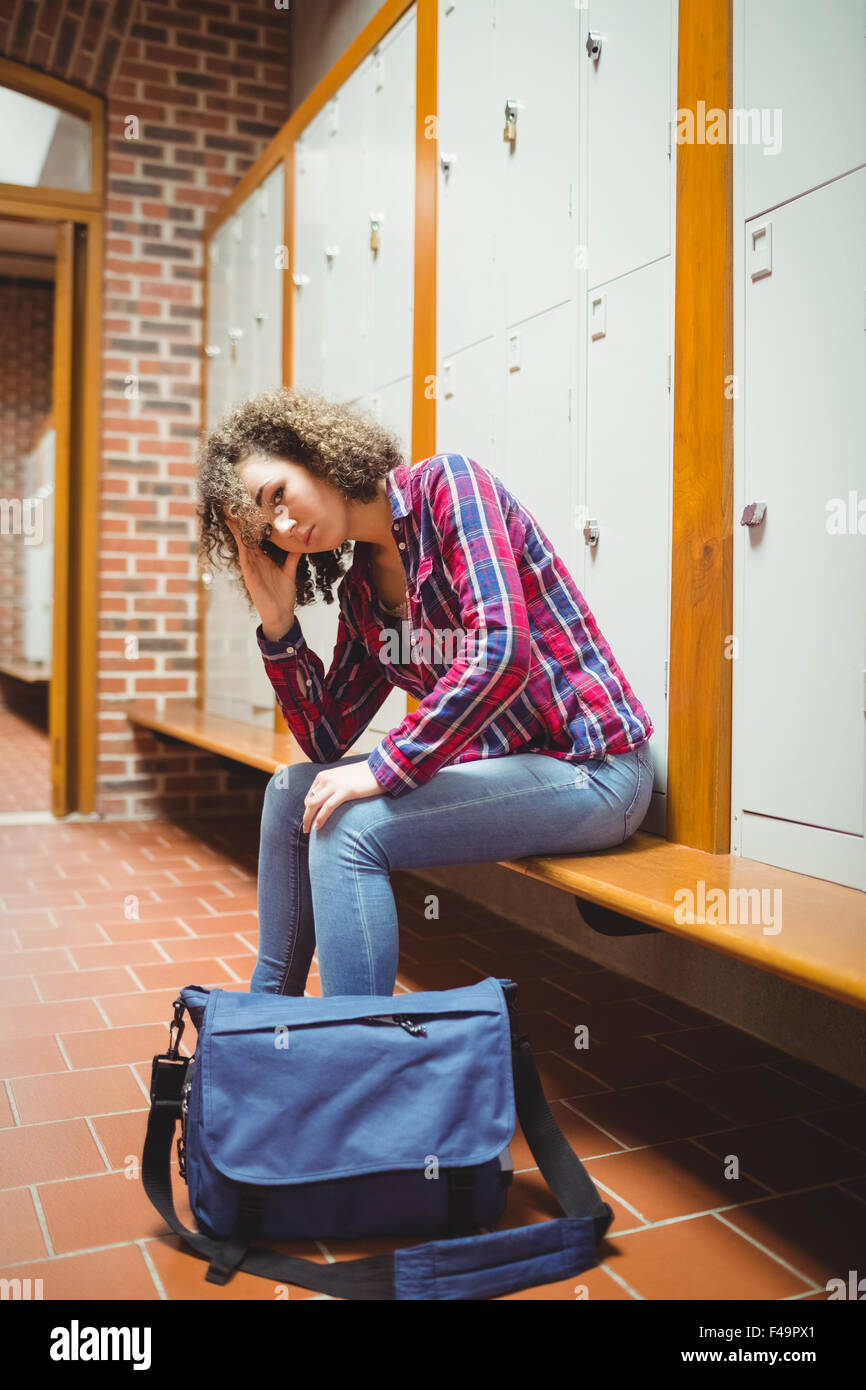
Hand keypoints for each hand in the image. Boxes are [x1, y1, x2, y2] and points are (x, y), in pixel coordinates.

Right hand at [224, 511, 298, 634]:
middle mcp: (254, 560)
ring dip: (236, 530)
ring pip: (242, 544)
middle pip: (245, 537)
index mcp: (263, 558)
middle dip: (239, 522)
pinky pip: (244, 557)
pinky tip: (239, 534)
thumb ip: (292, 558)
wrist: (281, 614)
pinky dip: (241, 545)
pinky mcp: (249, 574)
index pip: (256, 537)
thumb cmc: (283, 595)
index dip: (252, 524)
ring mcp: (250, 567)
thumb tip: (299, 544)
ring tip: (231, 514)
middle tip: (233, 504)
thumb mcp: (289, 571)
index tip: (250, 508)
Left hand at [302, 761, 385, 831]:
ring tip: (309, 831)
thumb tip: (327, 802)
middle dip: (306, 817)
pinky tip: (318, 827)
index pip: (309, 796)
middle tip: (305, 830)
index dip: (308, 810)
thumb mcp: (342, 779)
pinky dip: (320, 818)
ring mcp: (334, 784)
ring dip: (309, 820)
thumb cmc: (363, 777)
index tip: (310, 820)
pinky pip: (327, 807)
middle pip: (309, 801)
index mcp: (324, 776)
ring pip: (314, 804)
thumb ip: (333, 788)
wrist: (379, 769)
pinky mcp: (345, 791)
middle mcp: (326, 778)